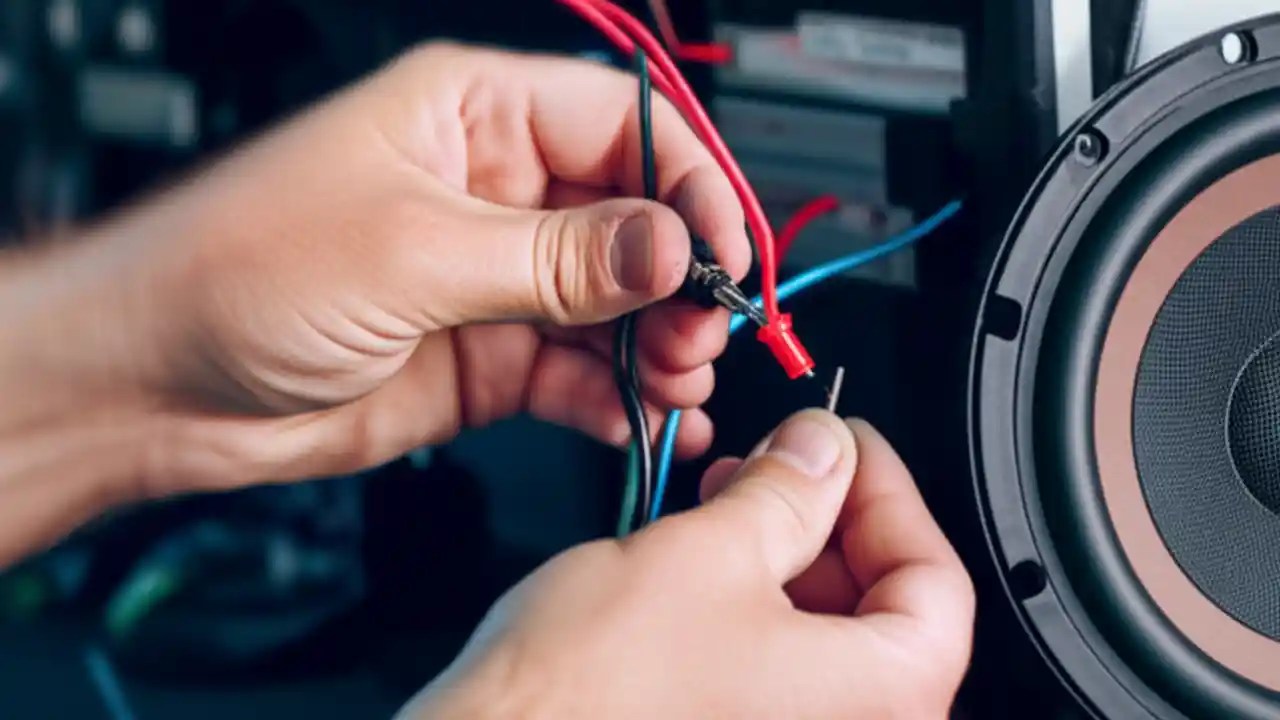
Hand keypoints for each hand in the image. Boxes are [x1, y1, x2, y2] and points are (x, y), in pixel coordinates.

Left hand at [20, 43, 747, 498]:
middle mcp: (493, 192)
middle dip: (678, 276)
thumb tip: (666, 243)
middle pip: (632, 218)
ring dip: (656, 344)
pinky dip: (614, 397)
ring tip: (675, 381)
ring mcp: (493, 279)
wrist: (155, 385)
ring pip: (614, 303)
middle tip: (701, 329)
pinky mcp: (485, 357)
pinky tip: (636, 416)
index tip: (722, 247)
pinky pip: (576, 371)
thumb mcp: (413, 249)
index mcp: (472, 116)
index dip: (687, 181)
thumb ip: (554, 256)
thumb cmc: (235, 272)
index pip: (623, 123)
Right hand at [403, 411, 975, 719]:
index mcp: (880, 701)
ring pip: (820, 640)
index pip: (937, 580)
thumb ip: (789, 491)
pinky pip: (769, 673)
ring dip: (782, 558)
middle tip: (778, 465)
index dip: (889, 491)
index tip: (843, 446)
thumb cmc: (583, 702)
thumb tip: (823, 450)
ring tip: (724, 505)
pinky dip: (748, 610)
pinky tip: (698, 566)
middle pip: (881, 609)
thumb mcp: (707, 552)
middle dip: (827, 519)